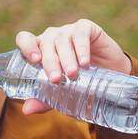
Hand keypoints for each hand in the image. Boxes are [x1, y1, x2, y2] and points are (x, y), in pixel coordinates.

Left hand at [14, 18, 131, 114]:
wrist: (112, 81)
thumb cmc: (81, 86)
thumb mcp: (61, 95)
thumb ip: (43, 100)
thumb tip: (26, 110)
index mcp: (41, 50)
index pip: (26, 39)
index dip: (26, 46)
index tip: (34, 60)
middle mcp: (52, 38)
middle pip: (45, 44)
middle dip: (50, 62)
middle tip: (56, 79)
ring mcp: (69, 31)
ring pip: (62, 40)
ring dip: (66, 58)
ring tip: (72, 74)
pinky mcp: (86, 28)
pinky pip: (80, 33)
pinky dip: (81, 48)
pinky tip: (84, 63)